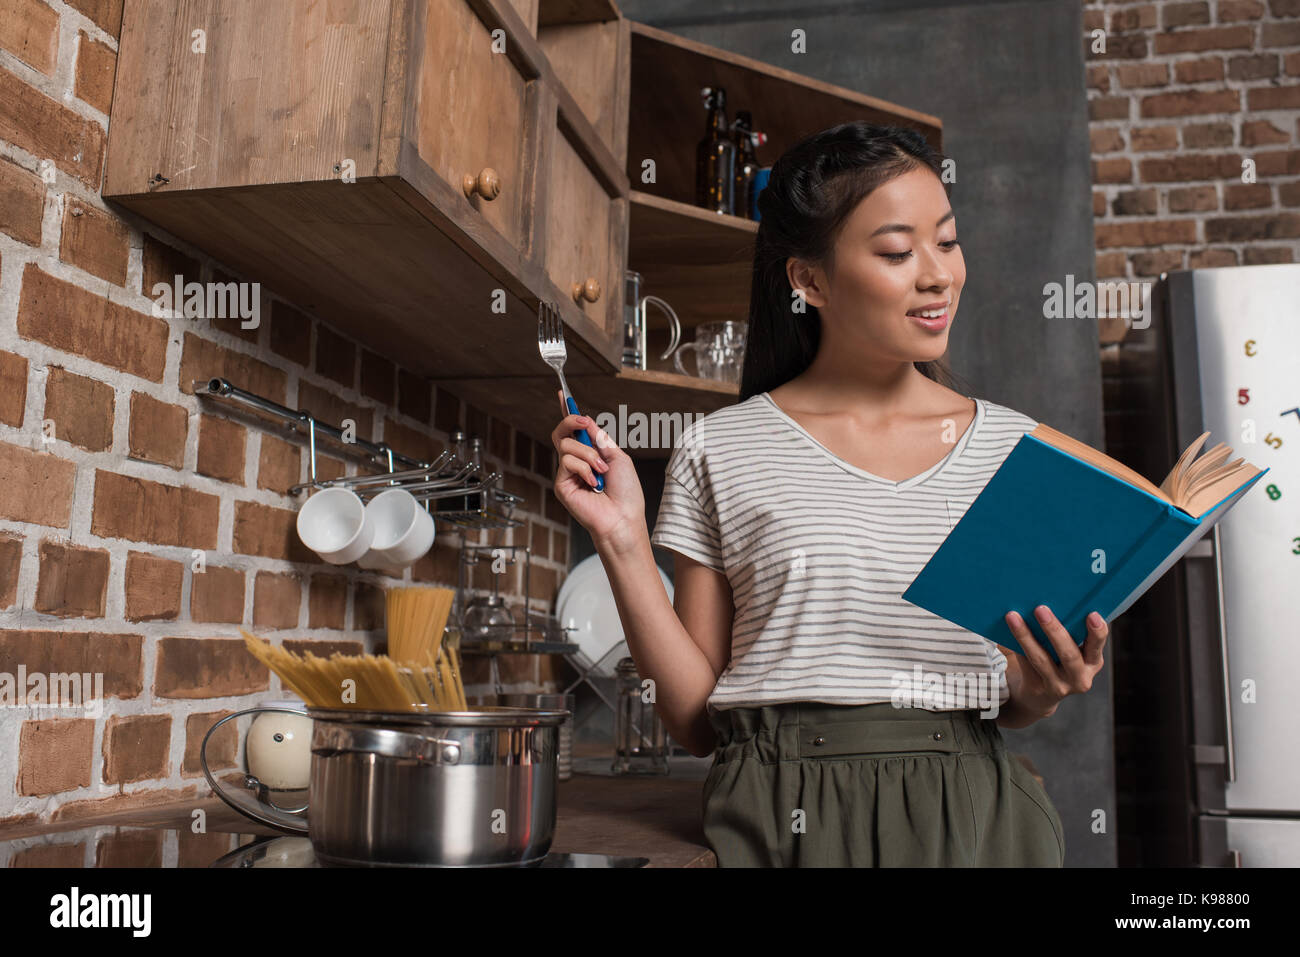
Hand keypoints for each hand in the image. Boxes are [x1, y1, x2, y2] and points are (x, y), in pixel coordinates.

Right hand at [549, 392, 645, 552]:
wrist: (623, 517)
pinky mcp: (561, 485)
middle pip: (562, 432)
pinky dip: (584, 469)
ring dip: (589, 455)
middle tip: (582, 421)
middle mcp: (577, 462)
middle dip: (570, 420)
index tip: (563, 395)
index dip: (568, 412)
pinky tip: (594, 483)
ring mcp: (568, 473)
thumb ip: (600, 438)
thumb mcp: (618, 457)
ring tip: (602, 472)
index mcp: (591, 454)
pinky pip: (567, 462)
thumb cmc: (626, 493)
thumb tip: (586, 420)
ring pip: (566, 445)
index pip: (575, 430)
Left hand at [997, 606, 1108, 719]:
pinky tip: (1006, 630)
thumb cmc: (1054, 660)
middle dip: (1054, 630)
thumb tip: (1045, 597)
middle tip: (1040, 609)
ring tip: (1013, 616)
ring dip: (1026, 636)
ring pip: (1041, 659)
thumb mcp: (1066, 649)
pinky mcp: (1038, 689)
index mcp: (1093, 661)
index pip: (1097, 645)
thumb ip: (1065, 631)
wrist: (1036, 697)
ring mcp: (1060, 686)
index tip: (1092, 614)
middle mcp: (1081, 677)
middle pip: (1069, 654)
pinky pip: (1025, 664)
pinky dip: (1016, 645)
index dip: (1097, 631)